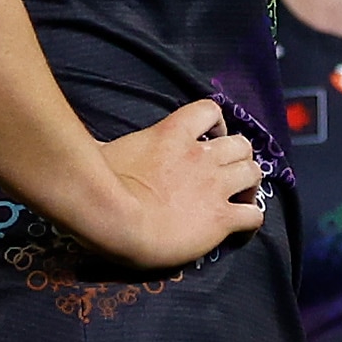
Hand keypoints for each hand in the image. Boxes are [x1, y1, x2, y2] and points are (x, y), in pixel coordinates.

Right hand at [66, 98, 265, 271]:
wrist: (113, 216)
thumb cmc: (98, 184)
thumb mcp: (102, 152)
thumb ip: (104, 146)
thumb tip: (87, 147)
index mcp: (172, 134)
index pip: (209, 111)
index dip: (216, 124)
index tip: (210, 138)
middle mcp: (201, 156)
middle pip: (241, 144)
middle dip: (238, 157)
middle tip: (226, 174)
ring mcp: (214, 186)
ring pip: (254, 173)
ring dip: (249, 185)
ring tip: (239, 198)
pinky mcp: (221, 218)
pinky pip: (253, 216)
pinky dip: (251, 222)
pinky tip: (241, 231)